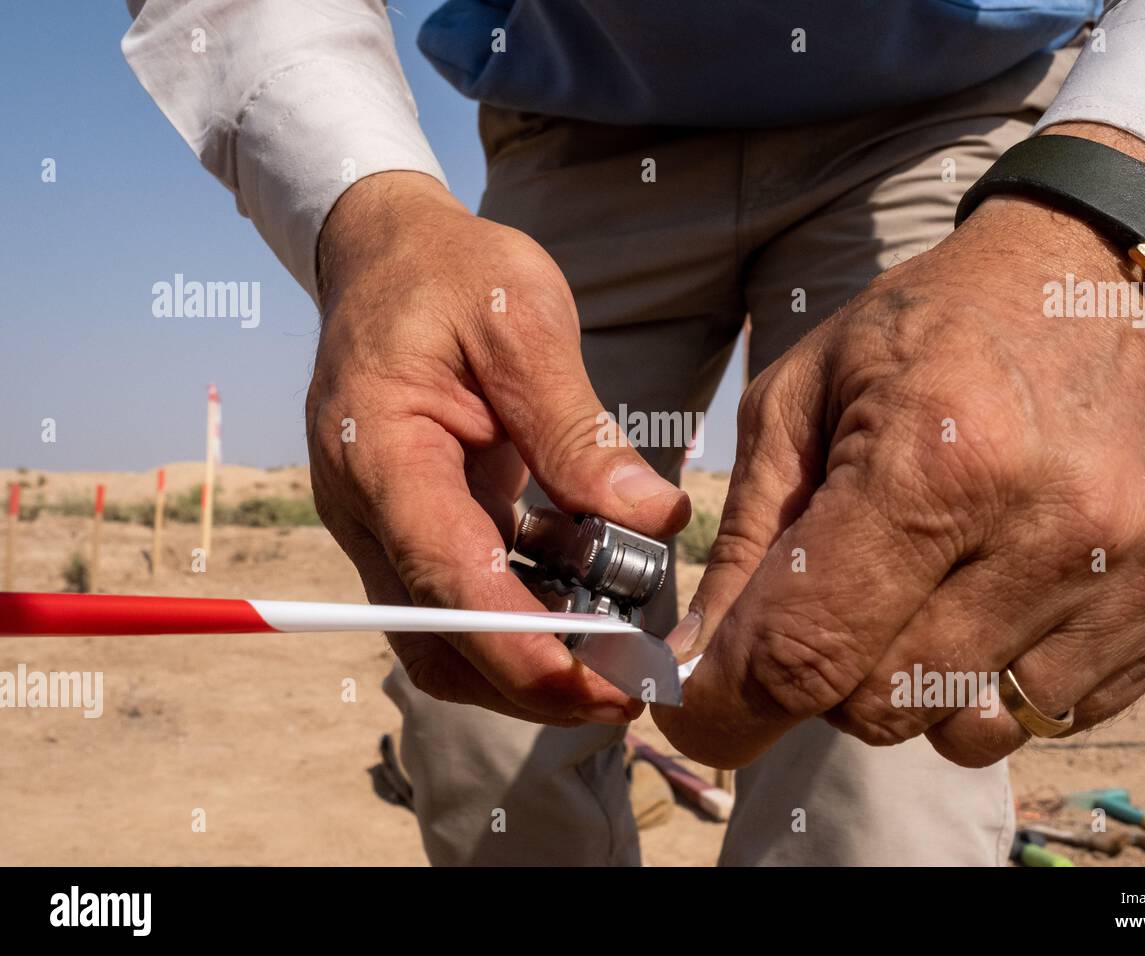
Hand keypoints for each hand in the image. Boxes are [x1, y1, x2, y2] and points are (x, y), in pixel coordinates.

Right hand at [307, 172, 688, 724]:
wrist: (388, 253)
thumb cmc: (452, 274)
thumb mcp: (524, 326)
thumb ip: (578, 428)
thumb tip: (652, 520)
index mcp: (382, 455)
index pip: (449, 581)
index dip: (526, 650)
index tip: (607, 687)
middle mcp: (367, 508)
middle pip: (439, 640)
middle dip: (533, 683)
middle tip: (631, 690)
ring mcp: (383, 523)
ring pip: (447, 633)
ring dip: (532, 657)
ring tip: (623, 649)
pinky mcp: (412, 523)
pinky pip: (463, 593)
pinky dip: (526, 610)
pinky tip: (592, 590)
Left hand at [655, 128, 1144, 767]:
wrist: (1082, 274)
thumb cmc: (920, 334)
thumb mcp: (796, 402)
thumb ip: (743, 545)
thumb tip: (695, 670)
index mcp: (939, 459)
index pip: (810, 652)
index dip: (732, 707)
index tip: (697, 717)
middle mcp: (1052, 523)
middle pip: (883, 706)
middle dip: (831, 674)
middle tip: (839, 595)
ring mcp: (1137, 567)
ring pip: (968, 729)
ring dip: (918, 682)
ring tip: (927, 584)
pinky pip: (1054, 714)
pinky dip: (1002, 676)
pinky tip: (1003, 586)